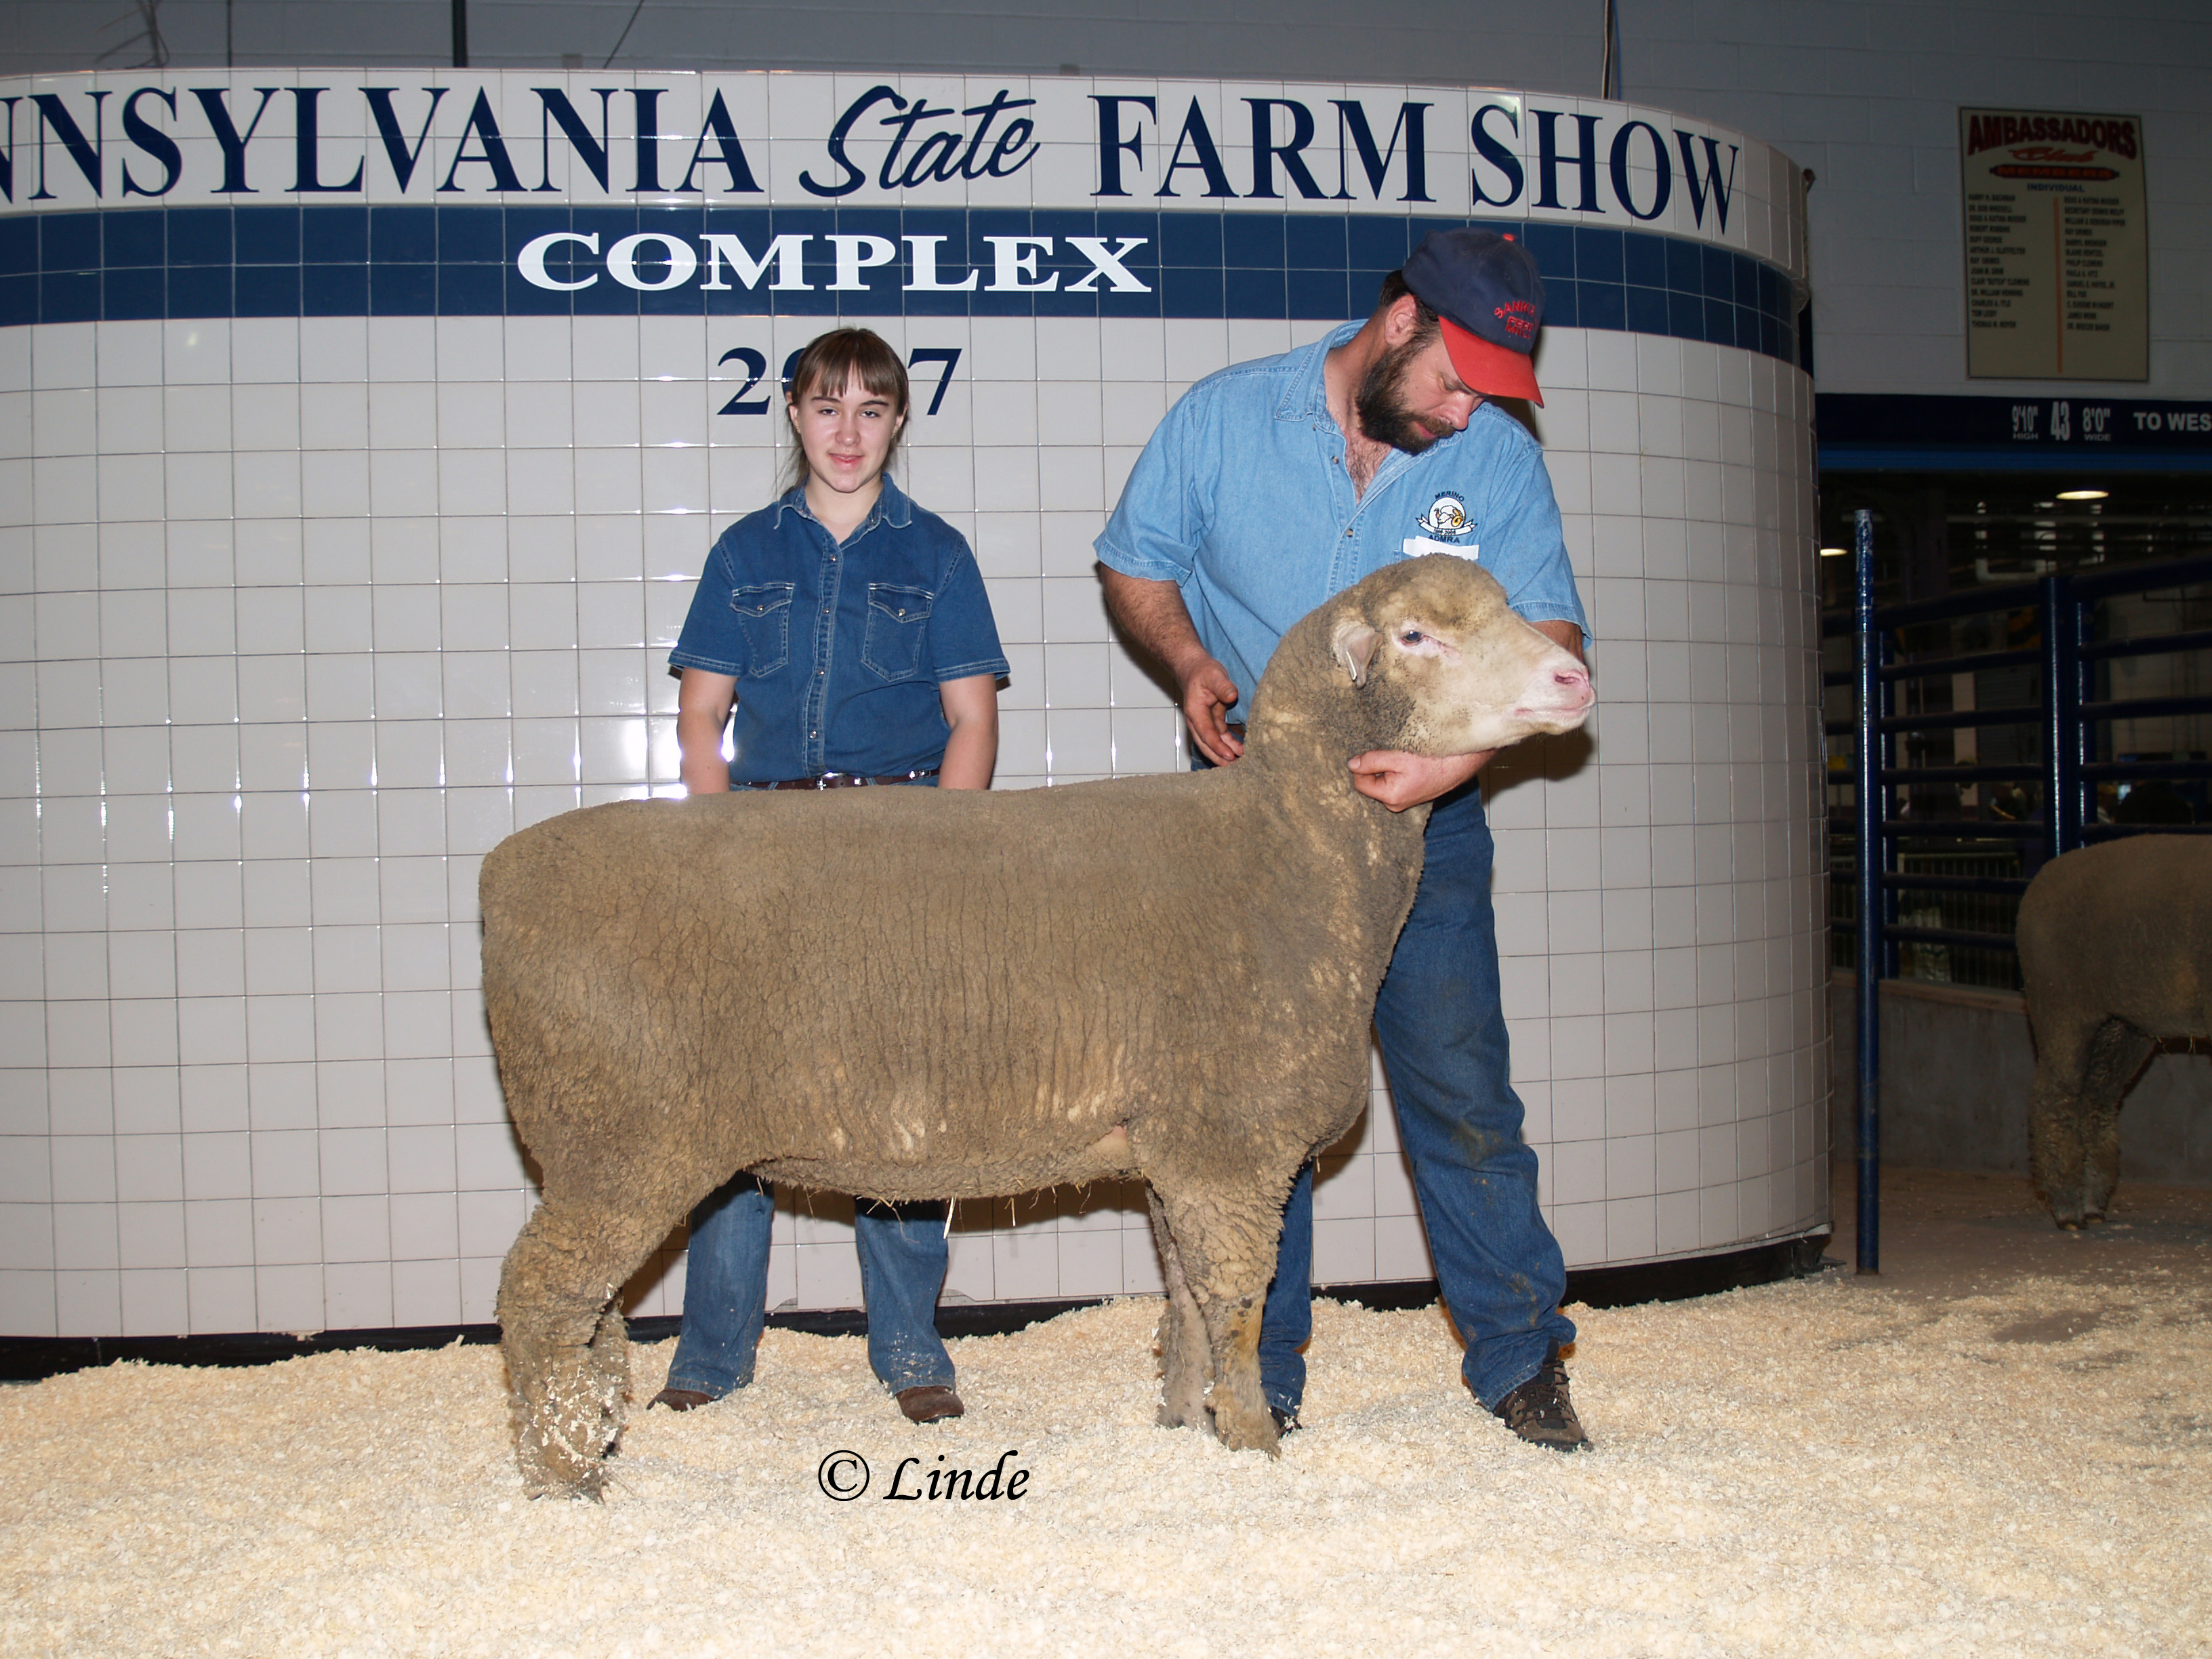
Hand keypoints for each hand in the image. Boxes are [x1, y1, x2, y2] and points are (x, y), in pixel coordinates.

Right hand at [1180, 657, 1243, 766]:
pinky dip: (1229, 745)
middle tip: (1235, 769)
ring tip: (1241, 763)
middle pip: (1207, 745)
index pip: (1206, 733)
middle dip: (1220, 758)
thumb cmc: (1203, 672)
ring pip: (1214, 744)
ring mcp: (1205, 723)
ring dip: (1226, 754)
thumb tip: (1232, 695)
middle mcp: (1197, 721)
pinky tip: (1241, 752)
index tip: (1229, 755)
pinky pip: (1221, 738)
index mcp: (1195, 712)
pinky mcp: (1213, 723)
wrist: (1195, 670)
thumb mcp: (1213, 675)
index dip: (1217, 745)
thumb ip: (1222, 685)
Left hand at [1347, 748, 1490, 810]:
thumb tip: (1352, 764)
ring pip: (1383, 782)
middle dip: (1375, 768)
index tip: (1373, 753)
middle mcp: (1395, 804)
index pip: (1360, 783)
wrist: (1460, 764)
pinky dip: (1397, 774)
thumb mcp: (1398, 757)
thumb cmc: (1433, 762)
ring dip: (1387, 770)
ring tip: (1402, 760)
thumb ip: (1371, 761)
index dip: (1362, 766)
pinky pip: (1395, 784)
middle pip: (1371, 784)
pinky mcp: (1411, 796)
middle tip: (1391, 755)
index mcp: (1390, 797)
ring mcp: (1404, 802)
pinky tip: (1408, 766)